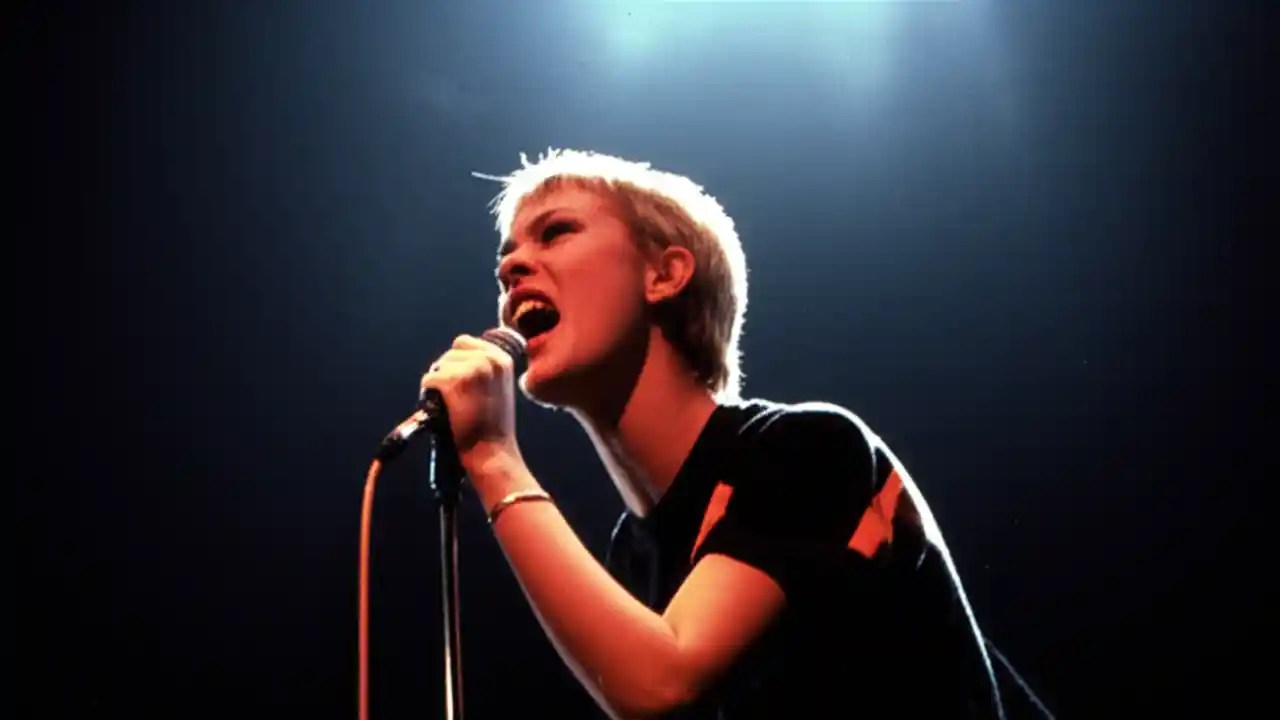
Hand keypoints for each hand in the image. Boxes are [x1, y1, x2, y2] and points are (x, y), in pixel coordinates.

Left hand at [420, 334, 520, 470]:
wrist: (491, 451)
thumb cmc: (494, 426)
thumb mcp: (500, 387)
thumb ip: (486, 369)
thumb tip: (460, 358)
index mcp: (502, 359)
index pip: (466, 342)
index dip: (459, 360)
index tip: (460, 380)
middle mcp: (488, 359)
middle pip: (451, 351)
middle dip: (448, 369)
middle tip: (451, 393)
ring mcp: (471, 368)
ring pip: (440, 365)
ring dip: (439, 382)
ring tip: (448, 402)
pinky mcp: (453, 381)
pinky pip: (429, 379)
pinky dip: (428, 393)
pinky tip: (439, 407)